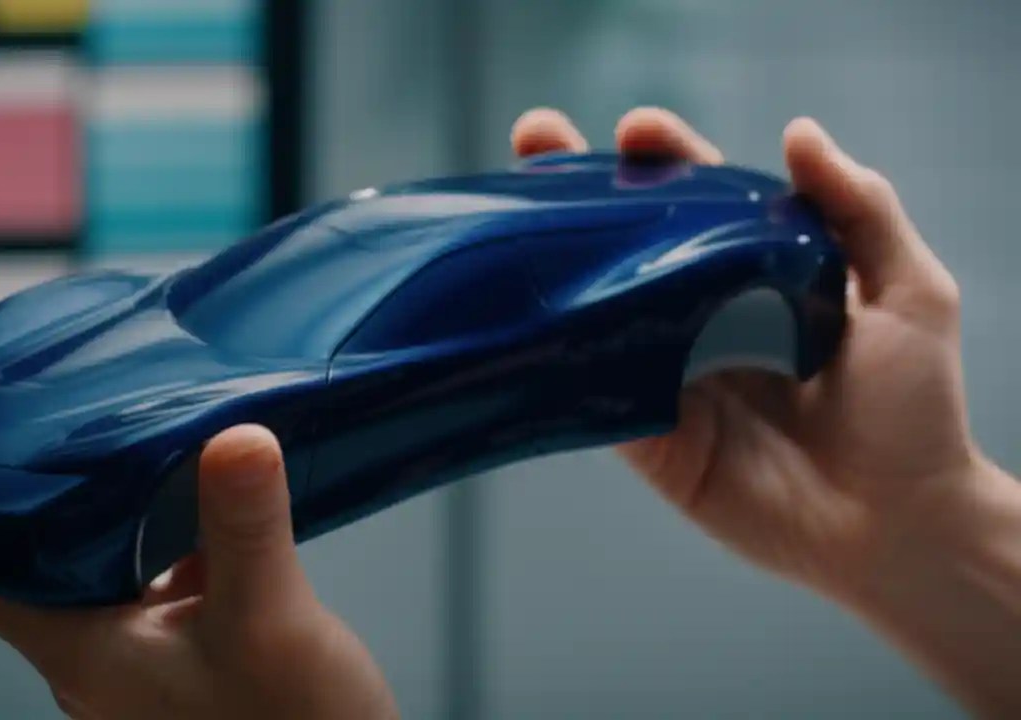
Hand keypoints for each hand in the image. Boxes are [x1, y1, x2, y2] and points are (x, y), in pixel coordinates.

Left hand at [0, 425, 397, 719]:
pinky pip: (147, 567)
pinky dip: (148, 519)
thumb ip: (243, 530)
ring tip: (72, 426)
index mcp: (81, 649)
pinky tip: (183, 481)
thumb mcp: (266, 626)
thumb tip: (233, 437)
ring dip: (73, 498)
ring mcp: (143, 648)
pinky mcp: (191, 641)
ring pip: (84, 557)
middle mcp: (97, 649)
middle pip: (11, 558)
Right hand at [513, 108, 1020, 719]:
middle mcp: (703, 316)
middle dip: (579, 189)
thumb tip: (800, 133)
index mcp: (759, 275)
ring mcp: (667, 374)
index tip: (636, 130)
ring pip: (598, 307)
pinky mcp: (645, 434)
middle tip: (536, 140)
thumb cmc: (912, 410)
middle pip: (631, 241)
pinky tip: (521, 313)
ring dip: (550, 261)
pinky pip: (591, 388)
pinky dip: (555, 354)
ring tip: (508, 218)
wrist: (894, 524)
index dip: (665, 160)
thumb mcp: (910, 292)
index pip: (700, 200)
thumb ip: (862, 210)